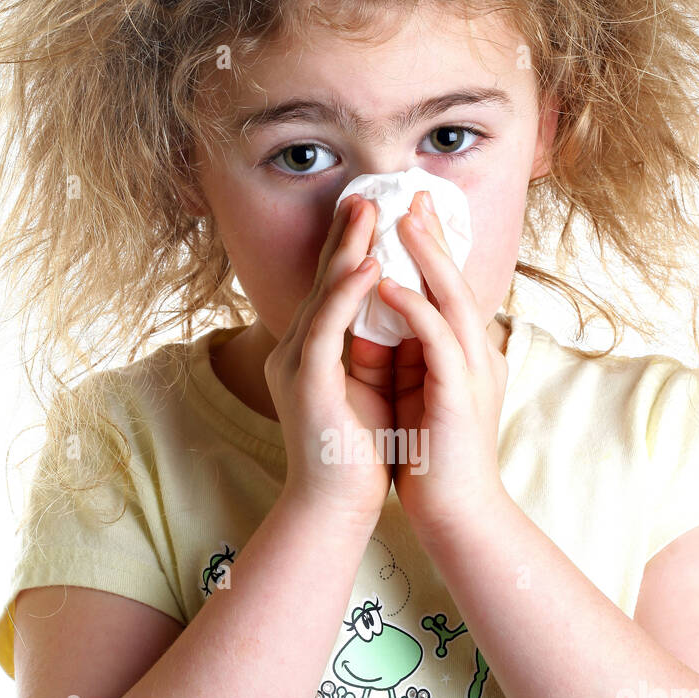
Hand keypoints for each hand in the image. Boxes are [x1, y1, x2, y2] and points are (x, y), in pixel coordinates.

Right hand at [264, 194, 394, 527]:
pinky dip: (348, 293)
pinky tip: (370, 266)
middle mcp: (298, 350)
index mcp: (315, 352)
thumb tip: (401, 320)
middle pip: (326, 280)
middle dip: (349, 235)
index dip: (354, 249)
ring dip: (349, 250)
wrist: (337, 505)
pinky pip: (328, 326)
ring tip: (371, 211)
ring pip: (324, 294)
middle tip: (370, 192)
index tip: (380, 212)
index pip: (336, 290)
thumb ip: (376, 351)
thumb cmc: (360, 454)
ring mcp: (297, 363)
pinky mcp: (305, 381)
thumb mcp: (373, 389)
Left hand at [379, 189, 508, 537]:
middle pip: (455, 282)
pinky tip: (389, 285)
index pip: (446, 291)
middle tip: (410, 195)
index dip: (429, 251)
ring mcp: (472, 372)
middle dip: (432, 238)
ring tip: (400, 222)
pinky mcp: (459, 394)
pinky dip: (415, 308)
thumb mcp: (417, 394)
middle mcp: (476, 355)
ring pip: (452, 300)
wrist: (454, 512)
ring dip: (426, 259)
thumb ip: (409, 358)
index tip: (404, 214)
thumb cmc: (432, 459)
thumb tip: (384, 327)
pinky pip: (438, 339)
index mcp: (465, 355)